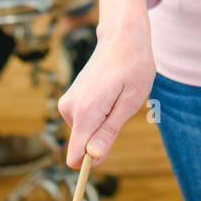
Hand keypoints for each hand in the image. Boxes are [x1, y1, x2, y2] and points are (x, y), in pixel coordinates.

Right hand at [57, 20, 155, 167]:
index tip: (109, 153)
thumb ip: (109, 131)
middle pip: (84, 146)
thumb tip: (92, 157)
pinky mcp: (69, 101)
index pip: (76, 157)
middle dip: (105, 136)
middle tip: (121, 109)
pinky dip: (99, 115)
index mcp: (85, 112)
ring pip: (86, 134)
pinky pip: (85, 123)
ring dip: (104, 123)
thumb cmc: (132, 67)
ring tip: (116, 98)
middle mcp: (70, 109)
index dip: (93, 162)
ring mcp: (68, 104)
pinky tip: (109, 94)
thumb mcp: (130, 102)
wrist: (122, 38)